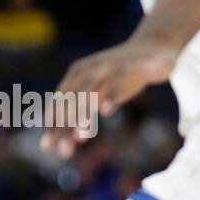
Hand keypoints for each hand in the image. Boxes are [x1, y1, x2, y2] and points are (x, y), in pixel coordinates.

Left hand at [41, 35, 177, 157]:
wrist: (152, 47)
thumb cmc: (119, 77)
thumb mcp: (100, 94)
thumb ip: (88, 112)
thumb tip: (75, 139)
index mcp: (75, 76)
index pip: (59, 103)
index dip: (52, 125)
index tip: (47, 147)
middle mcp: (87, 70)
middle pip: (70, 101)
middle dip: (65, 127)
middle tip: (63, 151)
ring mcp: (106, 66)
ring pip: (90, 91)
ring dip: (84, 113)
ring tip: (79, 134)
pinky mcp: (127, 66)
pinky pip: (117, 82)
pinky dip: (110, 96)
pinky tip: (106, 112)